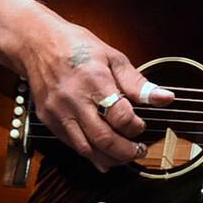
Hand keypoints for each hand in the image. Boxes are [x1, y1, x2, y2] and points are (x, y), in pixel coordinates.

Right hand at [19, 17, 174, 171]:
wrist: (37, 44)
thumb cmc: (77, 47)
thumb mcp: (113, 57)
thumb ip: (138, 83)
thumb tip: (165, 98)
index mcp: (94, 81)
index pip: (119, 116)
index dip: (135, 127)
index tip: (141, 126)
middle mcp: (74, 100)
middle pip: (103, 138)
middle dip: (126, 151)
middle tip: (139, 151)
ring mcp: (58, 112)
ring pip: (86, 149)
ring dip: (109, 158)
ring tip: (125, 156)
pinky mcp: (48, 120)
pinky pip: (72, 145)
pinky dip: (90, 154)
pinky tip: (104, 156)